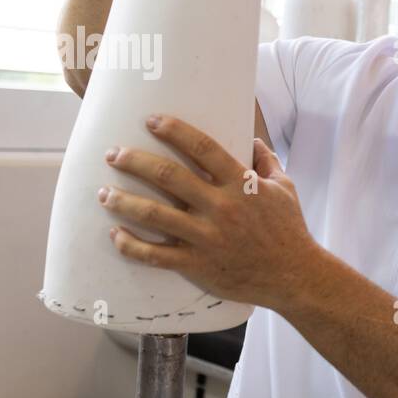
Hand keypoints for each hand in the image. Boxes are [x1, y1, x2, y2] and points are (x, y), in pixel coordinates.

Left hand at [98, 114, 319, 308]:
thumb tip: (253, 140)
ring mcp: (207, 237)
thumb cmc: (290, 230)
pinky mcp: (198, 265)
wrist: (295, 276)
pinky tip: (115, 234)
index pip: (202, 147)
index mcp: (242, 184)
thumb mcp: (286, 188)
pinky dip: (131, 245)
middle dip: (134, 161)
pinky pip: (156, 255)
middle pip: (168, 176)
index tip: (151, 120)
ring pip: (154, 214)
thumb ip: (267, 161)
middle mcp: (221, 207)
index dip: (174, 130)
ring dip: (123, 201)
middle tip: (113, 154)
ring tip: (103, 193)